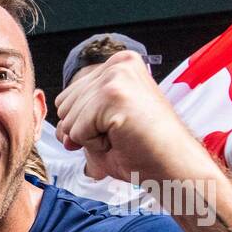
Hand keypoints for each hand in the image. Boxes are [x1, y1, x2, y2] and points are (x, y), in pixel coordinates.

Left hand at [54, 50, 209, 186]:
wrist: (173, 167)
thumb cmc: (142, 151)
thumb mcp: (102, 126)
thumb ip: (76, 119)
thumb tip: (58, 129)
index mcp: (119, 65)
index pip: (68, 97)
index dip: (83, 123)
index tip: (115, 129)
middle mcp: (119, 64)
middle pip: (64, 106)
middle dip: (84, 130)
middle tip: (119, 134)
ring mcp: (117, 77)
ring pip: (69, 119)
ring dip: (90, 138)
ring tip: (122, 136)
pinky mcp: (114, 96)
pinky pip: (77, 130)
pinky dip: (94, 145)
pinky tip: (122, 140)